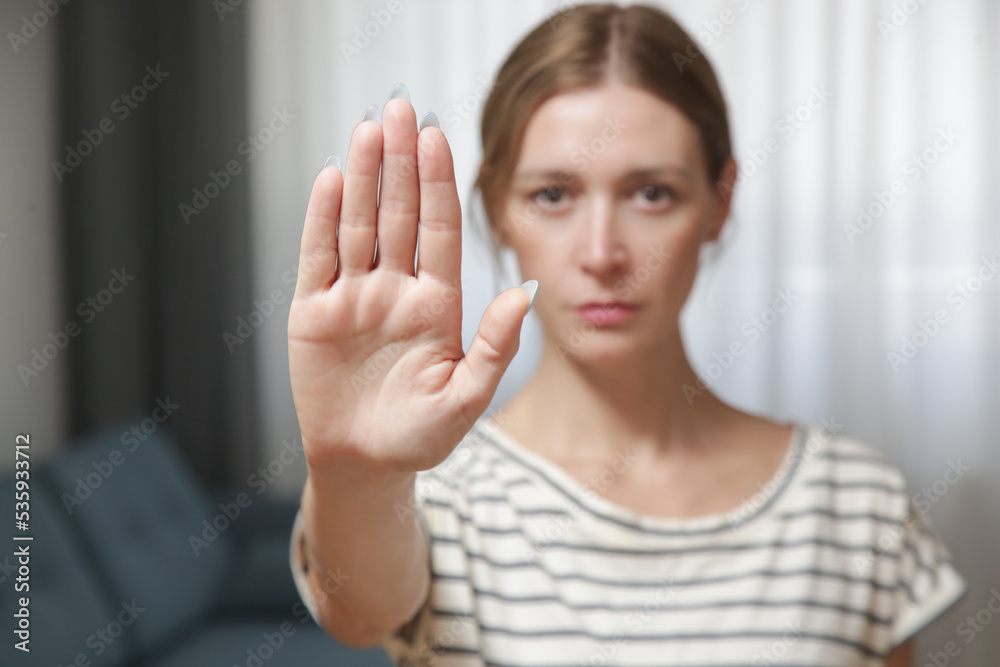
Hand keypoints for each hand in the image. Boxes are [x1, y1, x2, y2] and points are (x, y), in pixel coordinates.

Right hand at [288, 84, 536, 472]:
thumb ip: (495, 346)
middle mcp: (396, 289)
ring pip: (359, 225)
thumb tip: (525, 293)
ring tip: (370, 129)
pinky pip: (319, 257)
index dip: (438, 184)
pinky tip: (334, 179)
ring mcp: (354, 297)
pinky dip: (324, 219)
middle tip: (400, 107)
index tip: (438, 137)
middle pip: (399, 215)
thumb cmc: (418, 437)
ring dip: (365, 178)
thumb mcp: (465, 397)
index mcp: (437, 303)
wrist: (362, 466)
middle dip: (401, 162)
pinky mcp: (314, 312)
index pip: (438, 231)